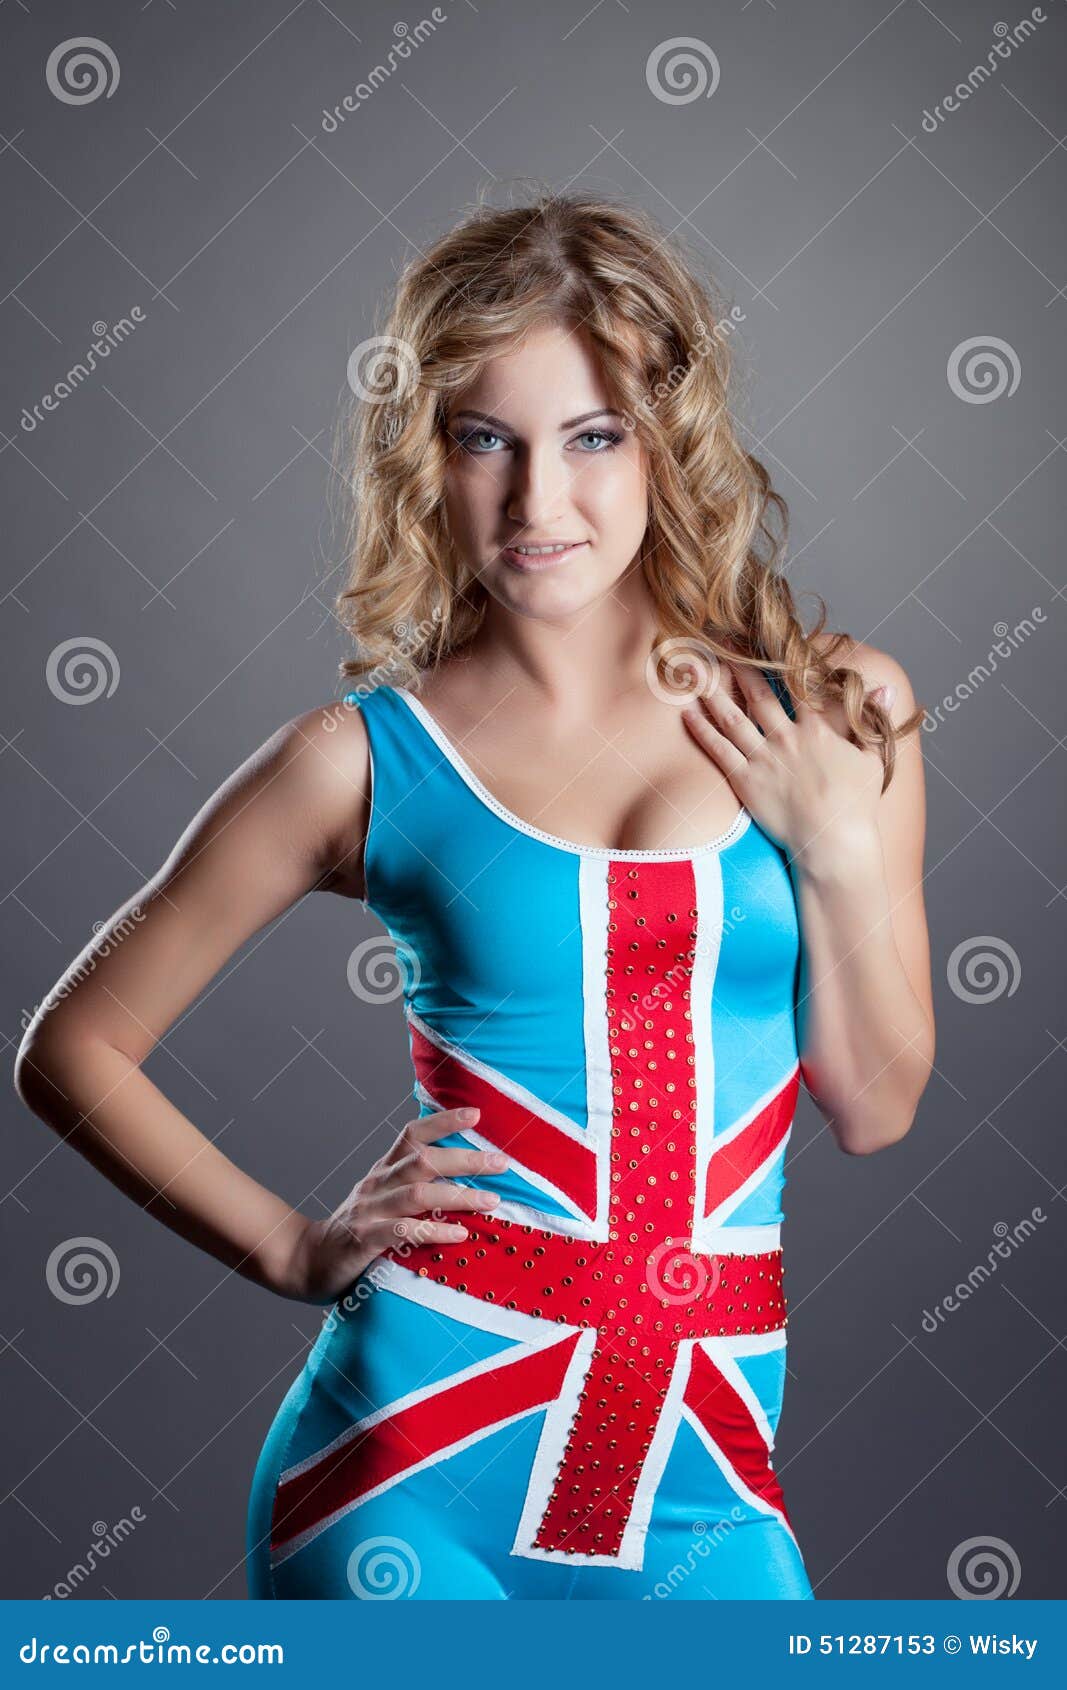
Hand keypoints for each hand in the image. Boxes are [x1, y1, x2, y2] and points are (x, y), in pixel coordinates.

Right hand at [280, 1106, 507, 1303]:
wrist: (307, 1261)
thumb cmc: (357, 1231)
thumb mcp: (383, 1200)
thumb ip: (414, 1187)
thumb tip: (466, 1180)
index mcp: (384, 1171)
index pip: (412, 1135)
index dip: (443, 1121)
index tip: (476, 1114)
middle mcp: (377, 1184)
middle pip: (423, 1161)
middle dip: (465, 1159)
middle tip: (501, 1163)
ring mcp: (369, 1211)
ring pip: (417, 1194)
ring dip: (458, 1195)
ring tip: (491, 1201)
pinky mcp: (363, 1240)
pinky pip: (402, 1231)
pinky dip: (433, 1230)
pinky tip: (459, 1234)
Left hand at [681, 664, 894, 865]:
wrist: (833, 843)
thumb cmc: (856, 806)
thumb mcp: (873, 759)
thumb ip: (872, 722)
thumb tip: (886, 691)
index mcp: (816, 730)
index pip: (794, 685)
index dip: (777, 661)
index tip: (763, 641)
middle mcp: (785, 738)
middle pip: (756, 695)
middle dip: (738, 668)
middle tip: (720, 645)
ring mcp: (763, 760)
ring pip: (732, 717)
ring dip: (713, 692)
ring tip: (697, 672)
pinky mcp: (745, 782)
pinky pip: (718, 750)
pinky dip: (702, 730)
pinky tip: (688, 713)